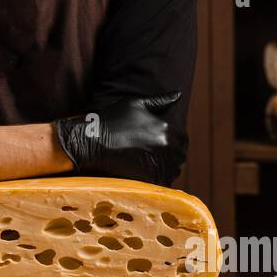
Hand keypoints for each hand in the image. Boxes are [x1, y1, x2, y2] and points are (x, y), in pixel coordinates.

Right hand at [54, 94, 187, 185]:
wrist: (92, 140)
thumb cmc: (112, 119)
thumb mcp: (136, 104)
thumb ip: (160, 100)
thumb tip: (178, 94)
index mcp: (166, 127)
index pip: (183, 140)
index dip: (175, 143)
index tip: (164, 146)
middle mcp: (166, 145)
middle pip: (179, 156)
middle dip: (172, 157)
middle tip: (156, 157)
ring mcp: (159, 162)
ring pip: (173, 170)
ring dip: (167, 169)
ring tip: (151, 166)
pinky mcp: (149, 177)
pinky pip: (163, 182)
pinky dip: (159, 180)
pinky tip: (148, 175)